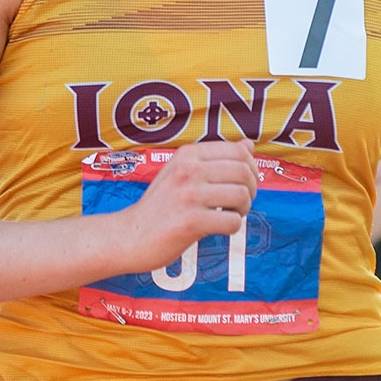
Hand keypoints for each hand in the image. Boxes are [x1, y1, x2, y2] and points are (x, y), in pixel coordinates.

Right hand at [119, 140, 256, 271]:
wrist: (130, 235)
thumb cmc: (158, 206)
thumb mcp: (180, 172)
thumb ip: (213, 159)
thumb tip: (248, 146)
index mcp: (186, 155)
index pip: (238, 151)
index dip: (250, 168)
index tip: (243, 183)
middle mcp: (187, 170)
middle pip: (243, 172)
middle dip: (250, 189)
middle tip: (238, 203)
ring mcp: (188, 195)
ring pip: (242, 196)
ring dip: (242, 209)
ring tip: (227, 214)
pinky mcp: (190, 222)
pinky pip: (232, 222)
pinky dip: (231, 228)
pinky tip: (217, 227)